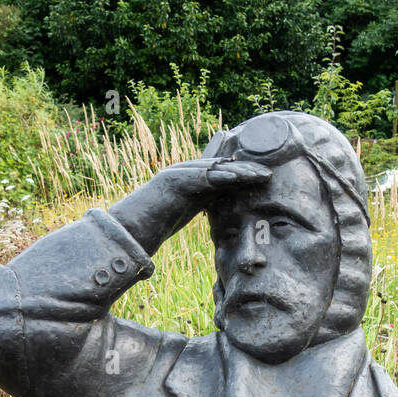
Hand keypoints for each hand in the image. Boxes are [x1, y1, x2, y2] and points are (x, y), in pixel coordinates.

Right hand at [109, 158, 271, 255]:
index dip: (240, 170)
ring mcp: (179, 174)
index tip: (261, 172)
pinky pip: (202, 177)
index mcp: (189, 182)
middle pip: (221, 167)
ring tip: (262, 173)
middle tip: (269, 173)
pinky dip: (221, 176)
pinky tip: (238, 177)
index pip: (218, 172)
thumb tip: (215, 214)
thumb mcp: (183, 215)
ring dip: (241, 170)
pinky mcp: (175, 181)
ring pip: (215, 169)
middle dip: (246, 169)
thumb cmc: (151, 227)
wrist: (128, 229)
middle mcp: (185, 173)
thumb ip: (198, 207)